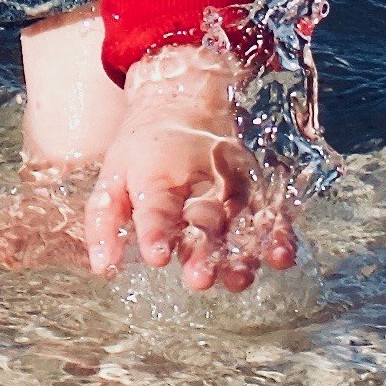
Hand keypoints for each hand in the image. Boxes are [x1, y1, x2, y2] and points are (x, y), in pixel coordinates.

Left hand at [77, 43, 278, 293]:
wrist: (183, 106)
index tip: (157, 257)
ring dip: (240, 252)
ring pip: (239, 220)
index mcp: (158, 174)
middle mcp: (199, 178)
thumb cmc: (141, 153)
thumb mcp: (111, 179)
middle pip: (203, 219)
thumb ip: (103, 224)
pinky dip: (277, 234)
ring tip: (239, 279)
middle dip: (202, 251)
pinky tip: (282, 257)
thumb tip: (104, 268)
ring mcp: (230, 182)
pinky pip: (268, 212)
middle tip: (199, 279)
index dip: (156, 232)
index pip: (157, 207)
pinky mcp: (253, 186)